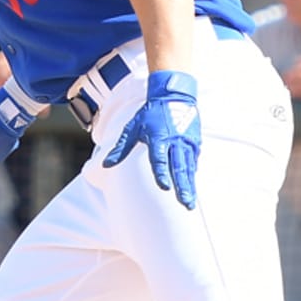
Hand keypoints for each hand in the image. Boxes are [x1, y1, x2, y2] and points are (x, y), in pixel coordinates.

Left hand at [104, 70, 200, 209]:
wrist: (173, 96)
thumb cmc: (150, 113)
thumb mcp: (132, 127)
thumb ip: (121, 148)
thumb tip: (106, 165)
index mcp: (159, 136)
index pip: (160, 158)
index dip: (162, 172)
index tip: (164, 187)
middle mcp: (175, 140)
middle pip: (179, 167)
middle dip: (182, 186)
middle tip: (185, 204)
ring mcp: (187, 142)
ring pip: (188, 168)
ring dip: (189, 186)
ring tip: (190, 203)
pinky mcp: (194, 143)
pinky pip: (193, 162)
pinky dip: (192, 176)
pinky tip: (192, 189)